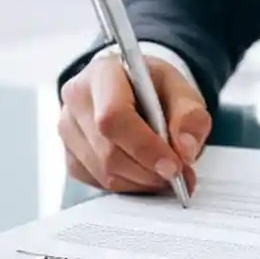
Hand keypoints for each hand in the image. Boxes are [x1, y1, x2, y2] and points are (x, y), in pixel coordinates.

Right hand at [59, 55, 209, 192]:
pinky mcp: (70, 155)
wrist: (134, 90)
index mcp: (102, 73)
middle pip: (108, 151)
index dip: (144, 147)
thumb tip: (186, 149)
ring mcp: (68, 129)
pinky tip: (144, 172)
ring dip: (141, 181)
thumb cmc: (154, 88)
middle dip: (148, 170)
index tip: (173, 166)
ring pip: (104, 172)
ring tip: (165, 173)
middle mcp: (77, 99)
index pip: (113, 116)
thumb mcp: (181, 90)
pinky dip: (128, 185)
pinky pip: (98, 182)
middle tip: (179, 175)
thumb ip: (191, 116)